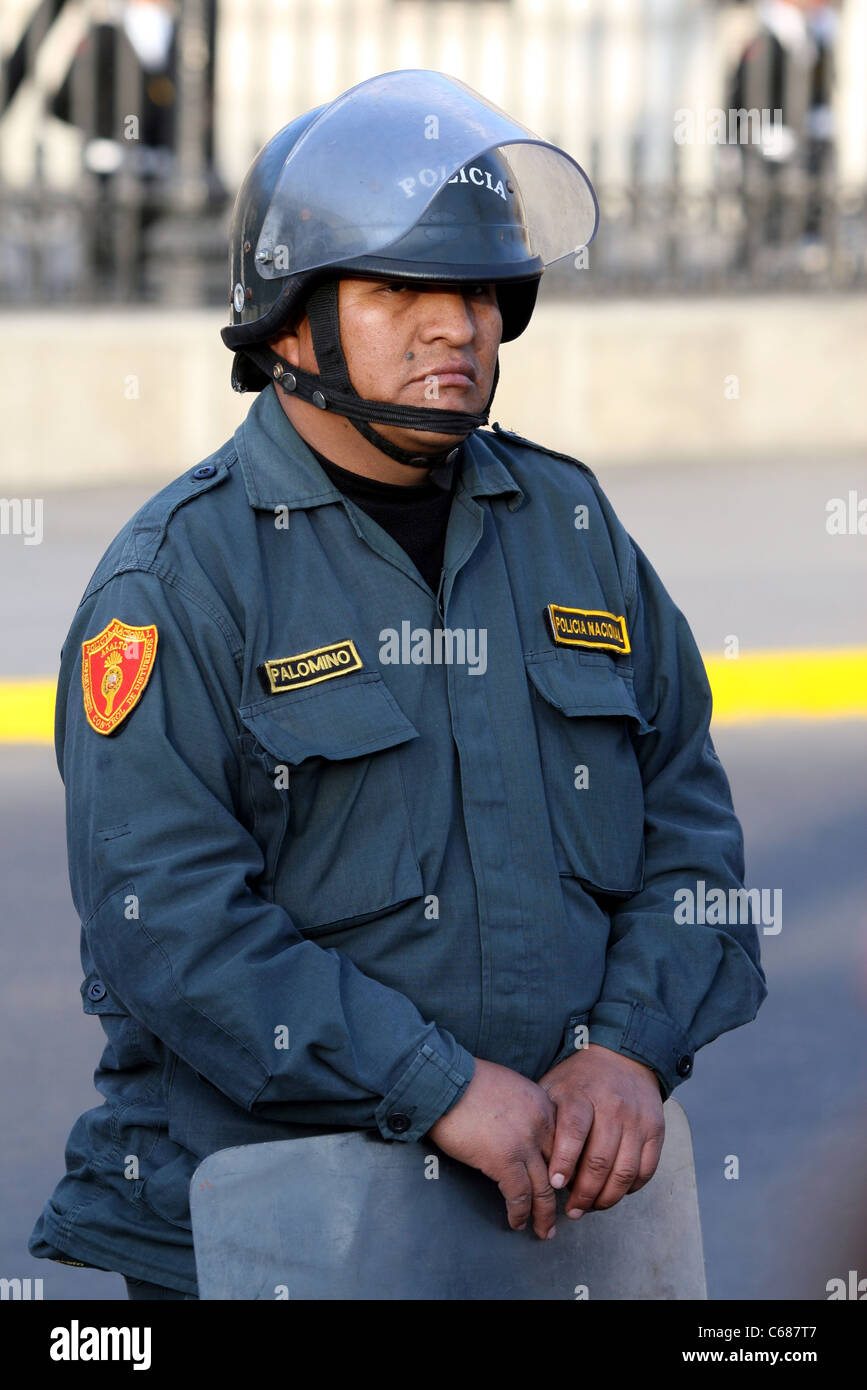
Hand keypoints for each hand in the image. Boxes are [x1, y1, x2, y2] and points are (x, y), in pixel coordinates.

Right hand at [426, 1057, 558, 1238]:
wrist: (447, 1081)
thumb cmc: (470, 1081)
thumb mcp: (512, 1086)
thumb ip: (527, 1109)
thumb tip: (526, 1131)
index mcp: (544, 1105)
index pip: (568, 1144)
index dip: (568, 1168)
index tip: (566, 1183)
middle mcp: (541, 1125)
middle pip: (562, 1169)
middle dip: (564, 1195)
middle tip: (564, 1211)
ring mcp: (524, 1144)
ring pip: (545, 1189)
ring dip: (545, 1215)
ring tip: (544, 1230)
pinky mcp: (503, 1161)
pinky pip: (519, 1196)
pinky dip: (520, 1214)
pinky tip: (516, 1223)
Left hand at [536, 1043, 664, 1218]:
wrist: (623, 1057)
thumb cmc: (580, 1079)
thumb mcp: (555, 1087)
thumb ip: (545, 1119)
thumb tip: (530, 1158)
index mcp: (582, 1094)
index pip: (574, 1131)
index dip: (564, 1162)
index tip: (555, 1184)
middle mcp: (613, 1106)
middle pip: (600, 1160)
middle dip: (584, 1193)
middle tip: (572, 1210)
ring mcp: (637, 1119)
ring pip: (625, 1171)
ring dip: (607, 1198)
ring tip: (591, 1207)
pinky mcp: (656, 1129)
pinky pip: (646, 1169)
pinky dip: (630, 1188)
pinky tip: (614, 1193)